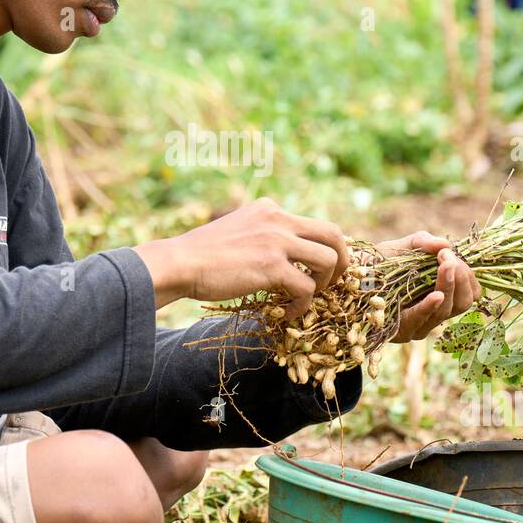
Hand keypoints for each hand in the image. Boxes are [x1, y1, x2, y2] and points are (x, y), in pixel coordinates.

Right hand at [133, 197, 349, 317]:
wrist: (179, 262)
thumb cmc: (201, 254)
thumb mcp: (237, 230)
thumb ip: (261, 234)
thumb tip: (280, 255)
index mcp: (269, 209)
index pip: (313, 223)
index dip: (323, 248)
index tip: (318, 269)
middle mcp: (278, 218)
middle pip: (333, 233)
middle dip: (342, 260)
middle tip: (333, 282)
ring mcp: (277, 241)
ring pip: (328, 260)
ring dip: (325, 284)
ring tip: (308, 298)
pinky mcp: (272, 266)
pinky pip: (307, 287)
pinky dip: (303, 305)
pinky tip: (288, 313)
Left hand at [374, 231, 480, 342]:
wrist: (348, 275)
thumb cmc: (380, 262)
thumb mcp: (405, 247)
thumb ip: (424, 243)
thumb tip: (446, 245)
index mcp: (442, 296)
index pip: (469, 294)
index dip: (468, 276)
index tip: (453, 257)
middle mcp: (434, 313)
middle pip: (462, 303)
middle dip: (460, 279)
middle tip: (450, 260)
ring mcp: (419, 324)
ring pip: (446, 311)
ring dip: (449, 286)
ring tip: (446, 265)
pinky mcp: (401, 330)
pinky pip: (420, 320)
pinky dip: (429, 307)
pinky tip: (436, 295)